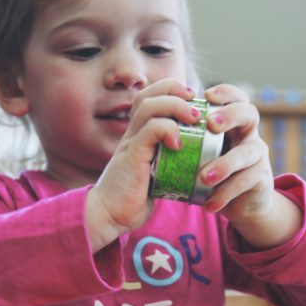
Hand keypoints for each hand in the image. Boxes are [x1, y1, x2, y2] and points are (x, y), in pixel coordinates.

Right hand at [86, 79, 198, 251]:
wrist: (108, 215)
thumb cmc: (132, 198)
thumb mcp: (154, 174)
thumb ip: (167, 163)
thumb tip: (194, 163)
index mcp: (136, 135)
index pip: (149, 98)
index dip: (170, 90)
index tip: (192, 99)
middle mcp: (131, 134)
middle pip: (148, 95)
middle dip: (174, 90)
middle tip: (196, 101)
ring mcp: (130, 143)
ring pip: (149, 107)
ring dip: (175, 106)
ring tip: (194, 118)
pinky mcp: (132, 155)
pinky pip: (150, 130)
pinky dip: (168, 130)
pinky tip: (179, 143)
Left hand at [199, 84, 300, 248]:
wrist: (237, 205)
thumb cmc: (212, 173)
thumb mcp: (200, 153)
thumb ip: (185, 138)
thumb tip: (151, 124)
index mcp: (232, 123)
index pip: (234, 98)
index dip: (225, 92)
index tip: (206, 94)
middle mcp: (248, 134)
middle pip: (249, 114)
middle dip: (230, 115)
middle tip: (211, 124)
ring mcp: (257, 155)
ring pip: (247, 153)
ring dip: (224, 164)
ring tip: (204, 177)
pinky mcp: (261, 178)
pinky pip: (245, 182)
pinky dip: (225, 193)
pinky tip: (209, 203)